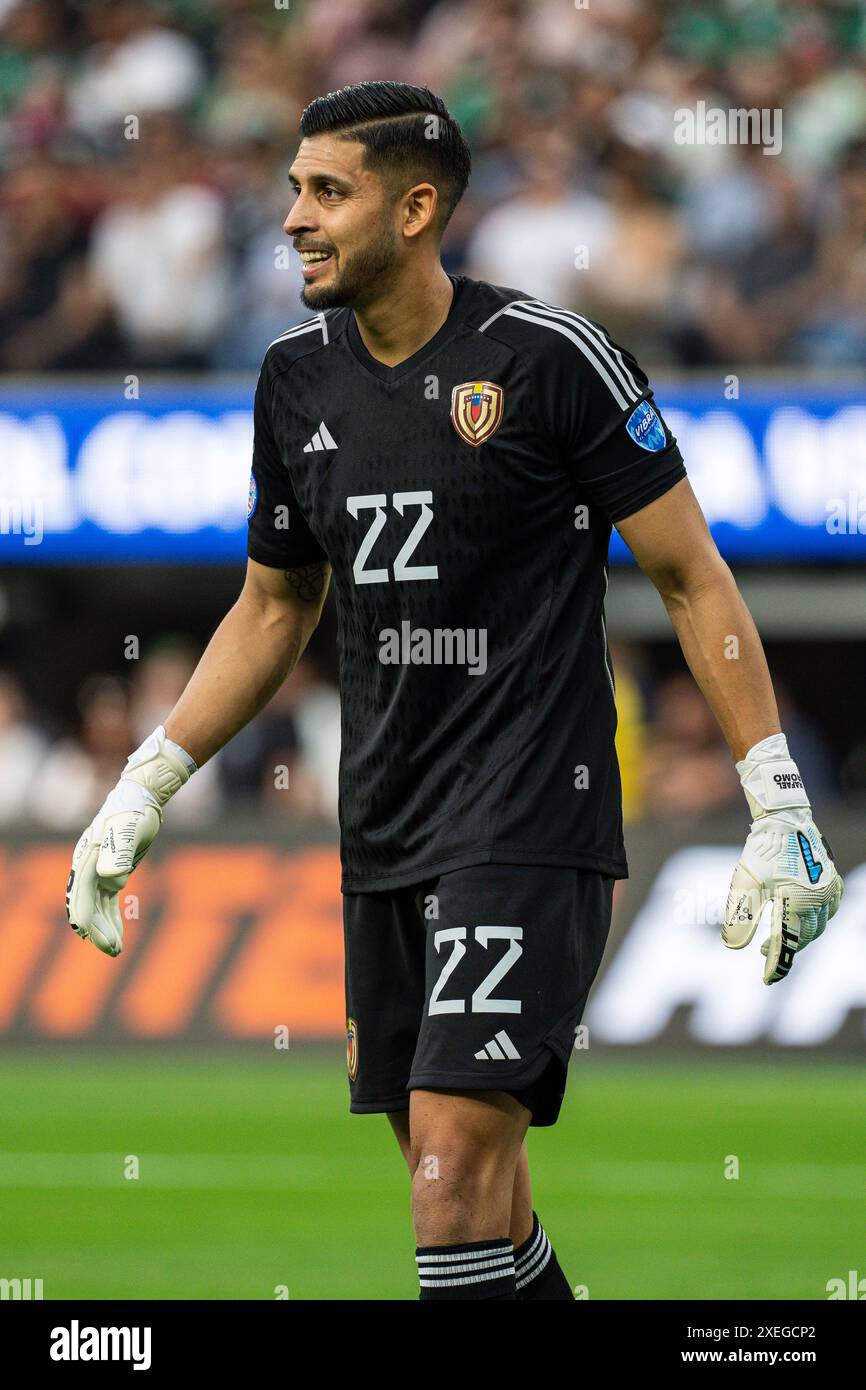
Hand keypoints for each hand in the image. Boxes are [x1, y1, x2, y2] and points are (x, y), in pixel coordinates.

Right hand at [65, 726, 194, 956]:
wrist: (141, 797)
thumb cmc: (135, 812)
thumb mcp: (129, 830)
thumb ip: (118, 854)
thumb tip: (112, 881)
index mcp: (87, 859)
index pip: (82, 897)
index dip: (88, 920)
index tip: (97, 939)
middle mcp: (87, 867)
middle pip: (86, 906)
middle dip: (97, 930)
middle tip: (114, 950)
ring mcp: (97, 870)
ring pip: (95, 907)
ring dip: (104, 928)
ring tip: (116, 950)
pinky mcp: (110, 872)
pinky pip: (106, 901)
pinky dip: (111, 918)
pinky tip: (118, 934)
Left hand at [722, 808, 843, 983]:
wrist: (784, 819)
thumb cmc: (762, 850)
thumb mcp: (744, 884)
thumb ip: (739, 917)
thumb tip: (732, 947)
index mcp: (797, 902)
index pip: (787, 944)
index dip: (777, 965)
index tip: (766, 980)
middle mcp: (818, 900)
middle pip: (804, 938)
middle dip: (785, 949)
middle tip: (763, 953)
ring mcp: (828, 891)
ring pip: (818, 927)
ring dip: (799, 937)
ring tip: (775, 939)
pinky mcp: (832, 882)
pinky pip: (828, 911)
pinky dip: (815, 921)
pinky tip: (801, 920)